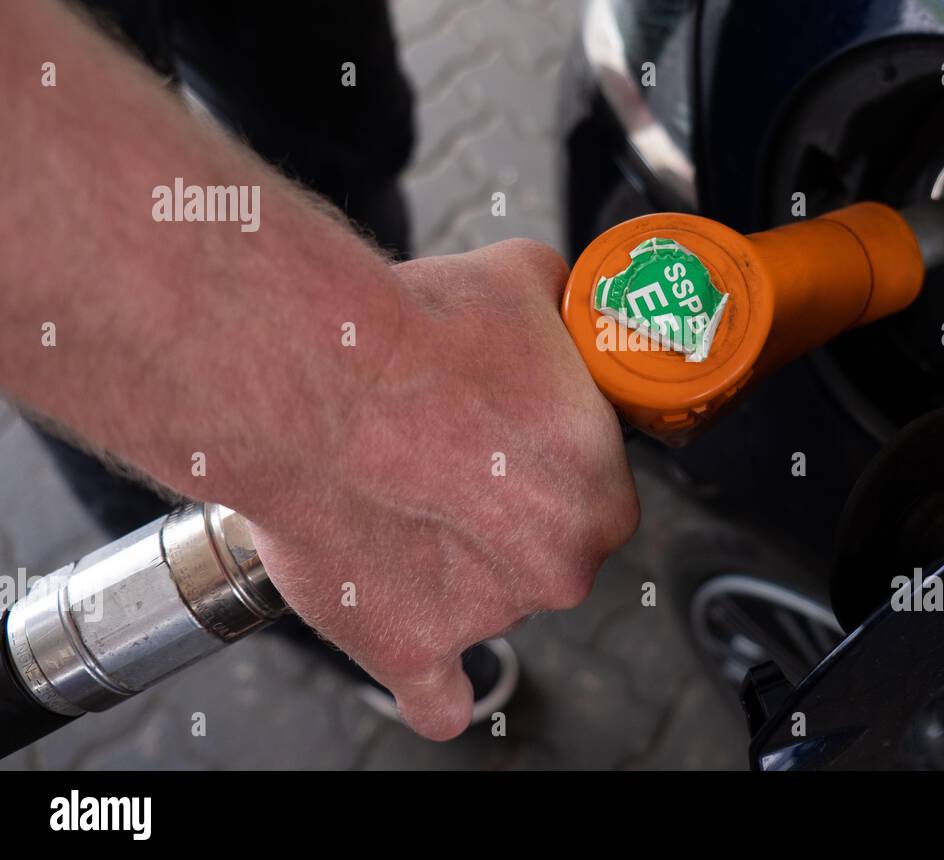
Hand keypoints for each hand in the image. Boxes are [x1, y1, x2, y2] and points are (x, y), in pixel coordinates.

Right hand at [244, 239, 639, 738]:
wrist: (307, 377)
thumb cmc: (415, 333)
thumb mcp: (525, 279)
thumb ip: (565, 312)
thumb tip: (569, 308)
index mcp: (600, 492)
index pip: (597, 491)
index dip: (553, 464)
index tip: (510, 441)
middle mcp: (559, 568)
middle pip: (549, 551)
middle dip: (508, 515)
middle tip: (449, 466)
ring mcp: (486, 615)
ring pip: (491, 603)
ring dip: (456, 566)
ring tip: (398, 501)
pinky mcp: (406, 647)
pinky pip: (437, 698)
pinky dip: (436, 685)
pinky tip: (432, 662)